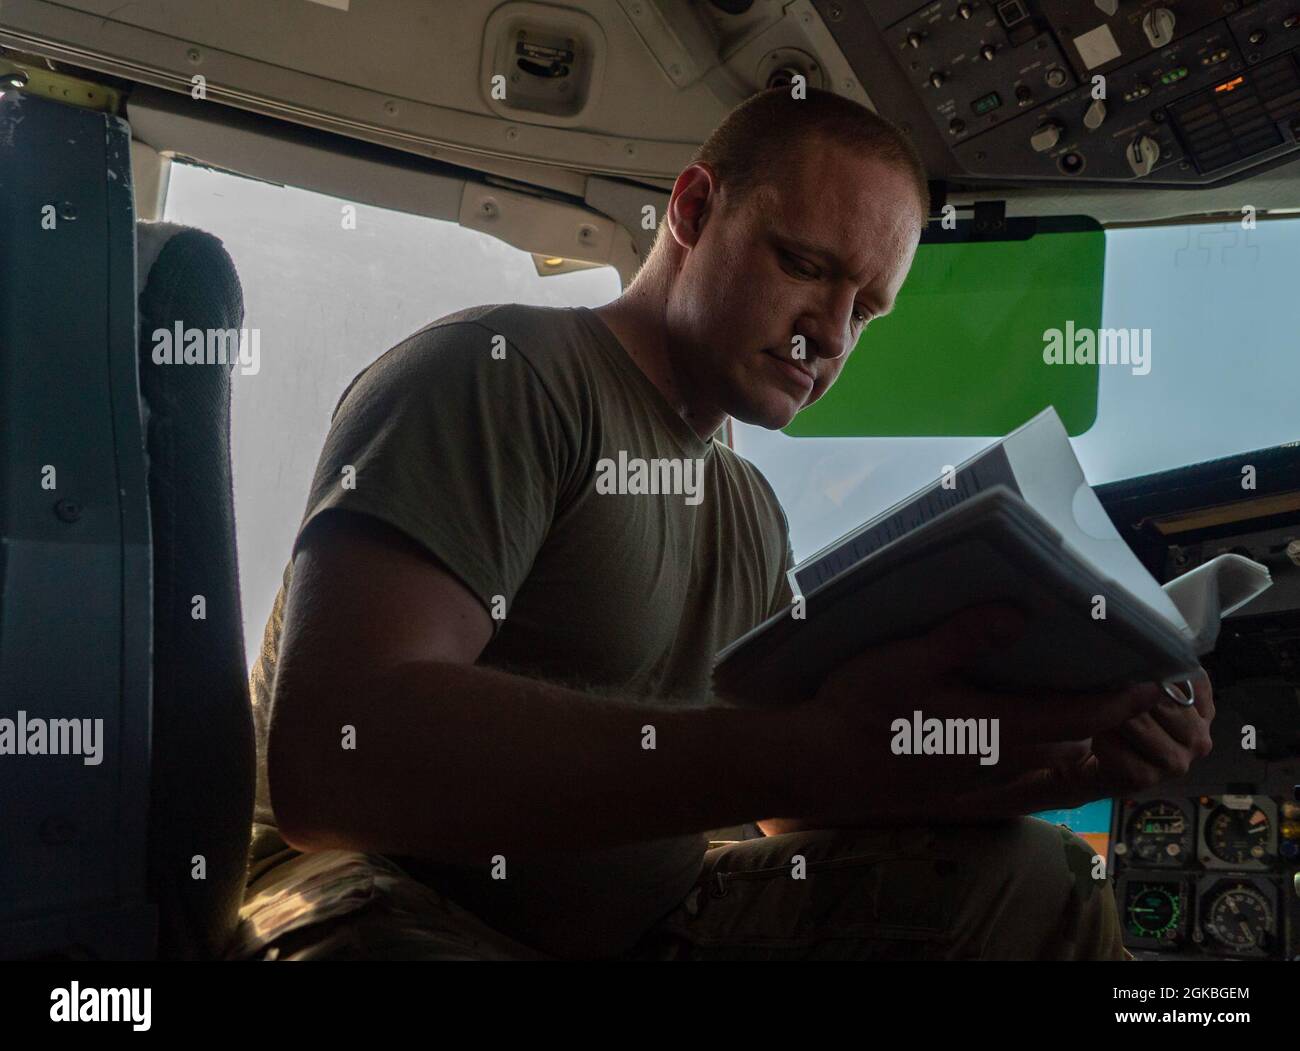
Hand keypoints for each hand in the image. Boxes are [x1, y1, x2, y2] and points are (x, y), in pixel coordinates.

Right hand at [855, 670, 1215, 822]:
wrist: (822, 766)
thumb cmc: (862, 710)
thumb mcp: (906, 659)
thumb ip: (964, 636)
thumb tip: (1018, 611)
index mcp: (1000, 728)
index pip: (1084, 717)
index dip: (1125, 700)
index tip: (1153, 678)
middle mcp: (1004, 760)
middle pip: (1075, 740)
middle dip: (1102, 713)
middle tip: (1116, 673)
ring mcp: (984, 778)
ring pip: (1049, 758)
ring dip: (1070, 732)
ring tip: (1075, 694)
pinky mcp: (964, 787)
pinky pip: (1021, 768)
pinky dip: (1038, 746)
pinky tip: (1021, 721)